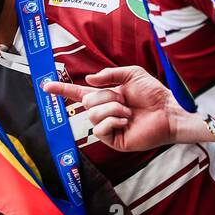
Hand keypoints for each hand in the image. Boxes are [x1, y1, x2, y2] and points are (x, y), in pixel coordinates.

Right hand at [42, 65, 198, 151]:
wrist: (169, 111)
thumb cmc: (154, 94)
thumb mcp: (132, 74)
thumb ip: (109, 74)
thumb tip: (88, 80)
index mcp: (105, 98)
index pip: (78, 94)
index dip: (62, 90)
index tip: (45, 85)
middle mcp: (103, 113)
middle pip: (86, 103)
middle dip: (105, 97)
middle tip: (124, 100)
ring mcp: (107, 128)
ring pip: (93, 115)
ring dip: (113, 109)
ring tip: (128, 112)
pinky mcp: (113, 140)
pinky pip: (100, 128)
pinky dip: (114, 120)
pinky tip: (126, 121)